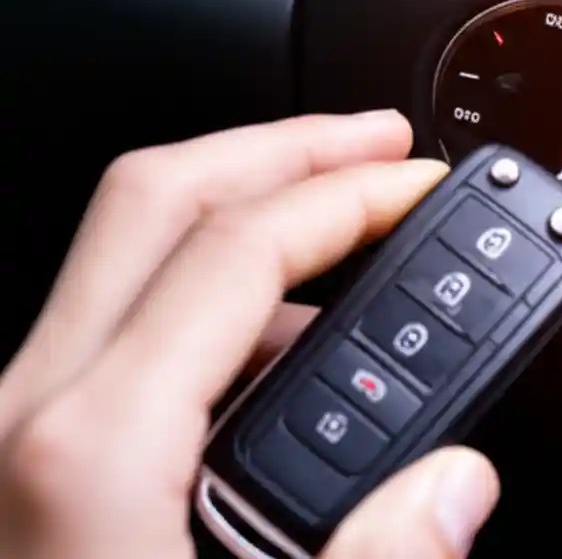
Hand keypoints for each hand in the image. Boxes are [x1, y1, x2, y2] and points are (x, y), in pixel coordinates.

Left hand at [0, 111, 498, 558]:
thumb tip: (454, 485)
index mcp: (95, 453)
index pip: (239, 251)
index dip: (348, 194)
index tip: (419, 184)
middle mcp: (34, 418)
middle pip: (156, 202)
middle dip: (283, 149)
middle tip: (373, 141)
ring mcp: (17, 435)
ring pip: (125, 254)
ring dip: (243, 213)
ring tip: (342, 230)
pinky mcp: (29, 467)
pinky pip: (116, 329)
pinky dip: (209, 294)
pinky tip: (281, 342)